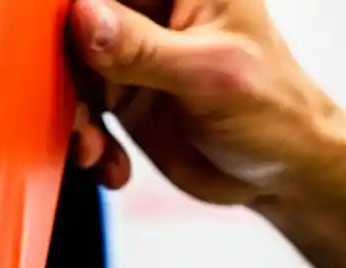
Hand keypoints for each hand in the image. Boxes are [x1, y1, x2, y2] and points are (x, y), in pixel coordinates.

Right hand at [68, 0, 343, 205]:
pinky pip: (83, 111)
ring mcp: (134, 55)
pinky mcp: (125, 97)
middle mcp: (152, 12)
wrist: (284, 173)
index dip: (76, 9)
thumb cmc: (274, 109)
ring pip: (72, 70)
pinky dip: (89, 143)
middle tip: (75, 112)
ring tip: (93, 151)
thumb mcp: (208, 74)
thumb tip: (81, 14)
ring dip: (73, 117)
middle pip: (76, 23)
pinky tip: (113, 166)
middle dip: (65, 70)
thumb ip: (141, 47)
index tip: (62, 39)